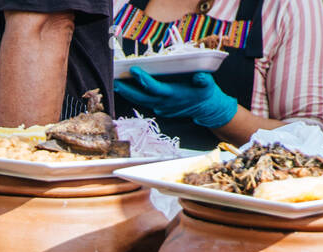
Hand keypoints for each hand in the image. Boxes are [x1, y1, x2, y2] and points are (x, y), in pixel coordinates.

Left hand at [114, 67, 238, 128]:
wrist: (206, 110)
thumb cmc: (206, 94)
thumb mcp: (208, 85)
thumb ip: (204, 80)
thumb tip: (200, 76)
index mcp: (174, 95)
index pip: (155, 88)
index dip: (144, 80)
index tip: (134, 70)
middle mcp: (164, 104)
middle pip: (141, 97)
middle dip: (127, 89)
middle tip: (114, 80)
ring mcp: (161, 108)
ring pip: (140, 101)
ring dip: (127, 93)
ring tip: (115, 83)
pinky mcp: (160, 109)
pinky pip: (144, 102)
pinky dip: (134, 96)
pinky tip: (126, 88)